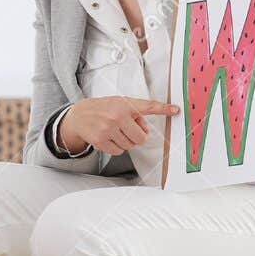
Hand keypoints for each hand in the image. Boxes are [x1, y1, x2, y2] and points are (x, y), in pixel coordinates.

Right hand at [60, 95, 179, 155]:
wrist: (79, 115)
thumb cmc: (103, 109)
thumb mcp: (119, 104)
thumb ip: (135, 114)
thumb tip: (145, 131)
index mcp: (125, 105)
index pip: (148, 106)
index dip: (164, 108)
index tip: (176, 110)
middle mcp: (117, 116)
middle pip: (141, 138)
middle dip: (136, 137)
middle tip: (127, 130)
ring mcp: (108, 129)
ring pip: (129, 146)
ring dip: (125, 142)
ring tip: (115, 132)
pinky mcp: (100, 141)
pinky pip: (118, 151)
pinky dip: (115, 147)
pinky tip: (108, 138)